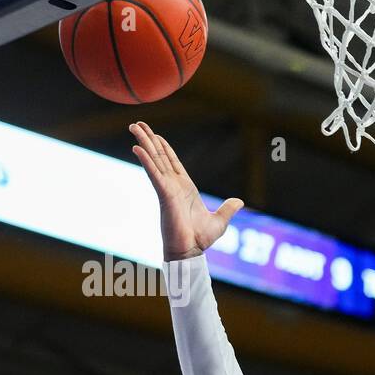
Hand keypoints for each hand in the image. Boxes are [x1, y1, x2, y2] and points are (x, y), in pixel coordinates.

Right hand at [130, 122, 242, 261]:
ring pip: (154, 161)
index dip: (164, 147)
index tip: (155, 134)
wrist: (191, 251)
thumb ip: (228, 209)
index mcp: (185, 188)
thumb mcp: (220, 221)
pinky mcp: (164, 195)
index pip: (172, 162)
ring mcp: (167, 189)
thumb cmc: (201, 238)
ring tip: (134, 127)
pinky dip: (146, 161)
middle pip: (159, 157)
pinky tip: (137, 148)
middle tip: (137, 123)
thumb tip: (239, 202)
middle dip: (150, 139)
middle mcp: (173, 185)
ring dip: (144, 143)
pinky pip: (154, 174)